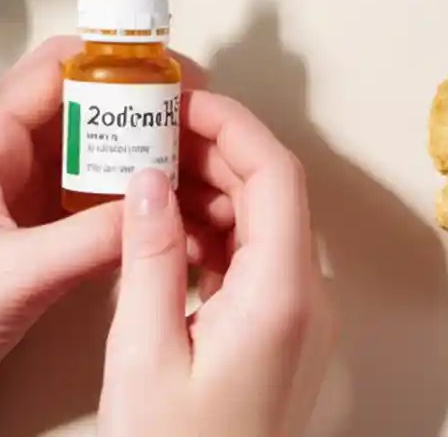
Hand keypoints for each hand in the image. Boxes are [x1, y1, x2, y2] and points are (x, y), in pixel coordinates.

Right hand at [98, 92, 336, 436]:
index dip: (232, 124)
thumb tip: (151, 180)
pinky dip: (211, 227)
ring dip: (210, 184)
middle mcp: (301, 300)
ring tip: (152, 163)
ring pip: (260, 220)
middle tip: (160, 120)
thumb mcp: (145, 350)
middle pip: (272, 190)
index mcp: (280, 295)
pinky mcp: (274, 331)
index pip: (275, 174)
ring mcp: (293, 316)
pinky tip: (165, 223)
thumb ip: (150, 256)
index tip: (187, 98)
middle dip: (215, 146)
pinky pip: (250, 255)